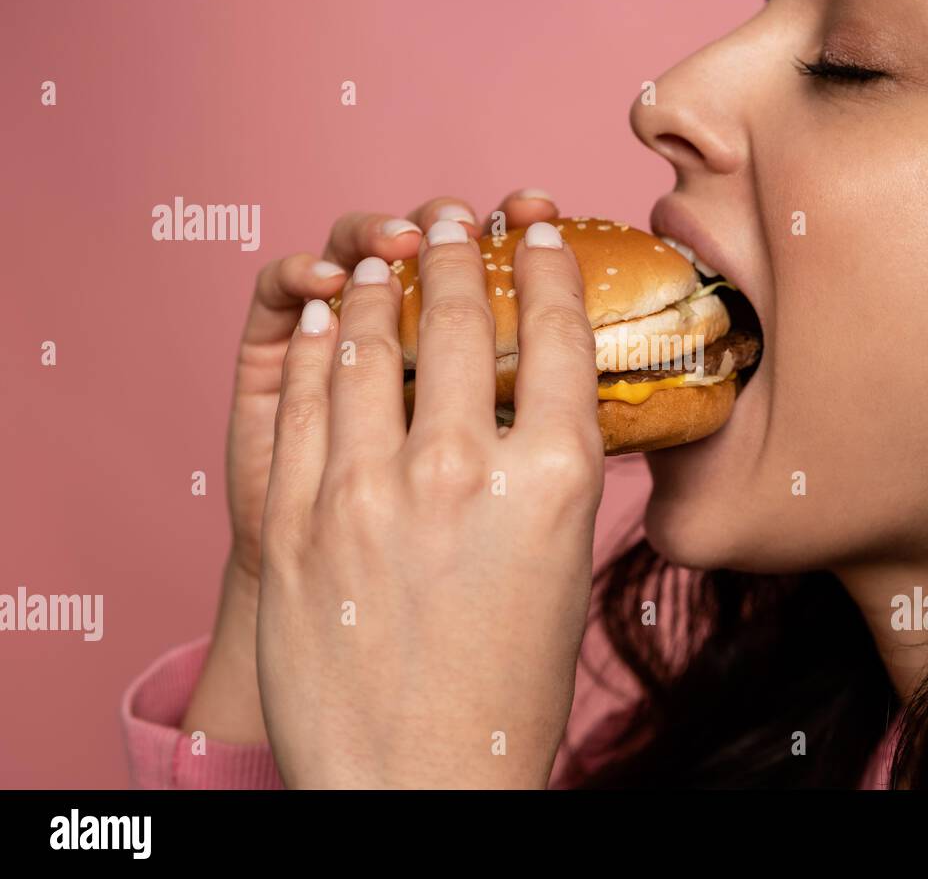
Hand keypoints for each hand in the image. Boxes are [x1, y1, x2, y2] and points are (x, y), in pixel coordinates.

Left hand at [257, 215, 603, 787]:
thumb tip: (537, 397)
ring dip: (377, 281)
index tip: (536, 229)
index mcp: (557, 484)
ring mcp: (369, 491)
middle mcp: (465, 471)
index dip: (545, 263)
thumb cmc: (510, 689)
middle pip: (460, 317)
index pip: (556, 333)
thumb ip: (551, 472)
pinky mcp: (294, 517)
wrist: (421, 782)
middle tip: (453, 215)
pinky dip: (315, 343)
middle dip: (455, 248)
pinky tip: (324, 317)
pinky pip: (303, 399)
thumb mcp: (563, 566)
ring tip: (384, 250)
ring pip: (367, 341)